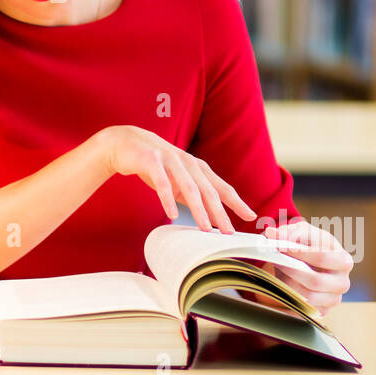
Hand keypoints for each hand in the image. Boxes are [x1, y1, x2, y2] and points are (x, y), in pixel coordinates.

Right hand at [99, 125, 256, 234]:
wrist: (124, 143)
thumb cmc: (154, 164)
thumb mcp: (176, 180)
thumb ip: (191, 195)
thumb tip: (210, 218)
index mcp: (197, 168)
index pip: (221, 187)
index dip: (236, 202)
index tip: (251, 216)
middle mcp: (187, 162)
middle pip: (208, 190)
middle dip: (220, 212)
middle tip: (229, 231)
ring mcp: (170, 159)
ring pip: (189, 187)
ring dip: (199, 209)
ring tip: (206, 228)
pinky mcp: (151, 160)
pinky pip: (162, 182)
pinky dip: (168, 199)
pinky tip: (172, 215)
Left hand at [257, 218, 352, 315]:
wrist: (310, 264)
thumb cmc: (309, 246)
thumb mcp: (302, 233)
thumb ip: (288, 231)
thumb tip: (272, 234)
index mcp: (343, 260)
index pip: (322, 257)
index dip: (299, 252)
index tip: (280, 245)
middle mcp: (343, 282)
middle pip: (316, 281)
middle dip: (291, 269)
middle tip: (274, 259)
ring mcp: (333, 299)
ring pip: (308, 296)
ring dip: (288, 283)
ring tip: (277, 271)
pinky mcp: (322, 312)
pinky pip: (302, 309)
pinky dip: (288, 299)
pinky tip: (279, 286)